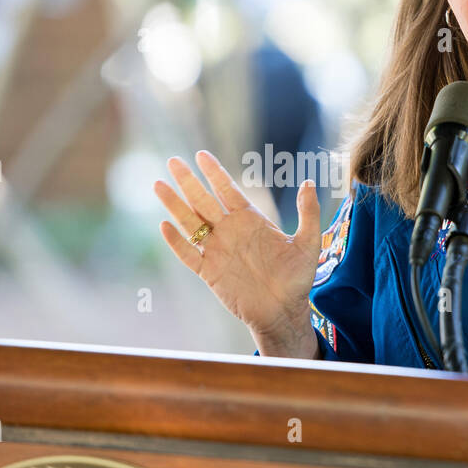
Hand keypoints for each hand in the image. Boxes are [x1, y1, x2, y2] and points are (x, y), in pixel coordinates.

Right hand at [153, 151, 321, 355]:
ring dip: (174, 205)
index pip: (227, 190)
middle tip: (172, 161)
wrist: (283, 312)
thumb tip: (309, 182)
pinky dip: (176, 242)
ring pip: (190, 223)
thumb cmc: (297, 279)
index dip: (214, 172)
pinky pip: (189, 254)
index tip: (201, 155)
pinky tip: (165, 226)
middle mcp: (230, 231)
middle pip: (202, 201)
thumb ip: (308, 213)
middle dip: (187, 181)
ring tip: (158, 185)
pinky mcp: (209, 272)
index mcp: (250, 220)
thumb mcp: (307, 244)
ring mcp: (217, 251)